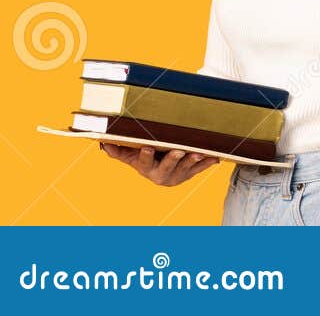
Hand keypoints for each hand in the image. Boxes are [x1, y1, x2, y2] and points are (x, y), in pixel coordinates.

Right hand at [101, 144, 217, 186]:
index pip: (144, 162)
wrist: (160, 174)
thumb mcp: (130, 157)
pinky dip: (207, 162)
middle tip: (178, 151)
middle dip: (173, 159)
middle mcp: (162, 175)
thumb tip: (104, 142)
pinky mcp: (190, 173)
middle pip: (167, 167)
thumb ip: (118, 151)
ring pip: (186, 168)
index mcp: (146, 169)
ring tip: (198, 153)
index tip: (147, 147)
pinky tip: (215, 157)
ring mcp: (178, 175)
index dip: (146, 156)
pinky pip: (200, 169)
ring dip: (192, 161)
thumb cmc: (145, 161)